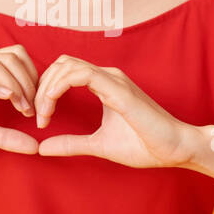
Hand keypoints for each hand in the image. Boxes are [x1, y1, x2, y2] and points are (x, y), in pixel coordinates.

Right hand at [0, 45, 39, 153]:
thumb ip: (5, 136)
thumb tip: (34, 147)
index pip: (14, 55)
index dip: (31, 76)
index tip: (35, 103)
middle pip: (11, 55)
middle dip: (29, 81)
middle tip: (32, 108)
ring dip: (15, 86)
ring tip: (22, 108)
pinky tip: (8, 100)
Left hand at [34, 55, 199, 168]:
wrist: (175, 149)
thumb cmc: (145, 145)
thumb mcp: (98, 145)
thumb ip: (72, 143)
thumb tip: (42, 148)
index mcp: (105, 84)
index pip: (65, 71)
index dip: (45, 90)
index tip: (41, 118)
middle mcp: (108, 76)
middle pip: (61, 64)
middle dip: (41, 87)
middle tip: (38, 116)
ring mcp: (114, 79)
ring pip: (67, 65)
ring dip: (47, 88)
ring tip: (43, 115)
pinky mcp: (118, 89)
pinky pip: (81, 75)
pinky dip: (58, 87)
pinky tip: (51, 107)